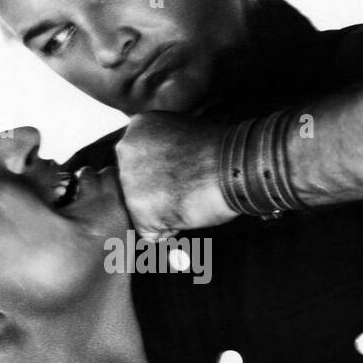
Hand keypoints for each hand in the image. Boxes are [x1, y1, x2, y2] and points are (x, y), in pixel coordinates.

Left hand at [115, 111, 234, 238]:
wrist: (236, 165)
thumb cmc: (221, 150)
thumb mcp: (181, 133)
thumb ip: (162, 148)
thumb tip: (160, 166)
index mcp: (136, 130)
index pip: (139, 162)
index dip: (163, 174)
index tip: (183, 172)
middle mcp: (126, 152)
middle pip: (136, 185)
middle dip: (159, 193)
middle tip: (187, 186)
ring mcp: (129, 183)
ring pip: (142, 210)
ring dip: (165, 210)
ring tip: (190, 196)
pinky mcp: (140, 213)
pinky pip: (151, 233)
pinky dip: (170, 230)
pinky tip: (187, 212)